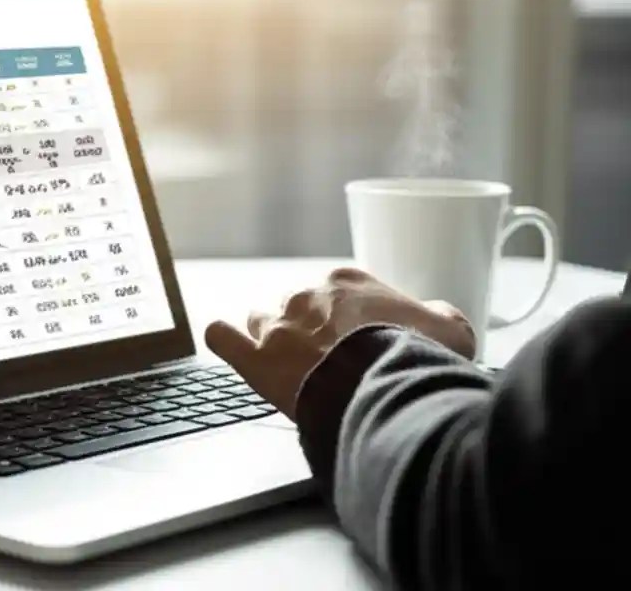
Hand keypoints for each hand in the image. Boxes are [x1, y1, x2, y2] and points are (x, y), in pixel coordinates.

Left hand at [203, 267, 475, 417]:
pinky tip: (230, 346)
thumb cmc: (419, 360)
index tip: (361, 343)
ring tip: (288, 366)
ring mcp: (277, 326)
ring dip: (271, 339)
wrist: (387, 390)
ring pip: (260, 321)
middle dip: (310, 333)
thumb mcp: (452, 330)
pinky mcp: (254, 359)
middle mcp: (307, 295)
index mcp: (348, 282)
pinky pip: (222, 337)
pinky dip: (224, 340)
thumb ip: (439, 316)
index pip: (340, 296)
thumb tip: (435, 316)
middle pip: (298, 308)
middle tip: (329, 364)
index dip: (350, 322)